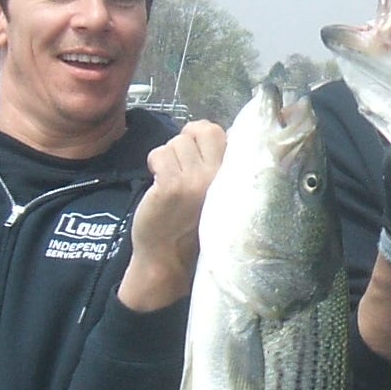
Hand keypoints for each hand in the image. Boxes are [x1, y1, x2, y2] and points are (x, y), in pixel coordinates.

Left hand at [119, 120, 228, 311]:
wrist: (168, 260)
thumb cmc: (193, 226)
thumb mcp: (218, 196)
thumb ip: (221, 168)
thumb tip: (219, 134)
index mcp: (236, 179)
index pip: (228, 135)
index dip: (207, 138)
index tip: (198, 153)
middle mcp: (221, 177)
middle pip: (205, 130)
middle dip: (188, 138)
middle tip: (181, 160)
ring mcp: (196, 181)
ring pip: (178, 142)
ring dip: (168, 157)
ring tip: (170, 179)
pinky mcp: (172, 185)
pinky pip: (160, 154)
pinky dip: (154, 164)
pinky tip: (158, 183)